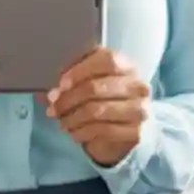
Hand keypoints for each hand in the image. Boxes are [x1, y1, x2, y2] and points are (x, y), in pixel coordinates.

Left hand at [46, 47, 150, 167]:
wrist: (128, 127)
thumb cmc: (106, 99)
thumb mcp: (92, 81)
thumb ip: (75, 78)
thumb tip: (54, 93)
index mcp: (127, 66)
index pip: (107, 60)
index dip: (81, 71)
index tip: (62, 83)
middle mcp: (138, 86)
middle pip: (97, 87)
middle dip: (69, 99)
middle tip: (53, 108)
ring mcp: (140, 110)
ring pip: (97, 111)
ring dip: (72, 118)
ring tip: (62, 121)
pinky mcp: (136, 132)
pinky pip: (103, 131)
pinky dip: (82, 132)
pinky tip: (75, 133)